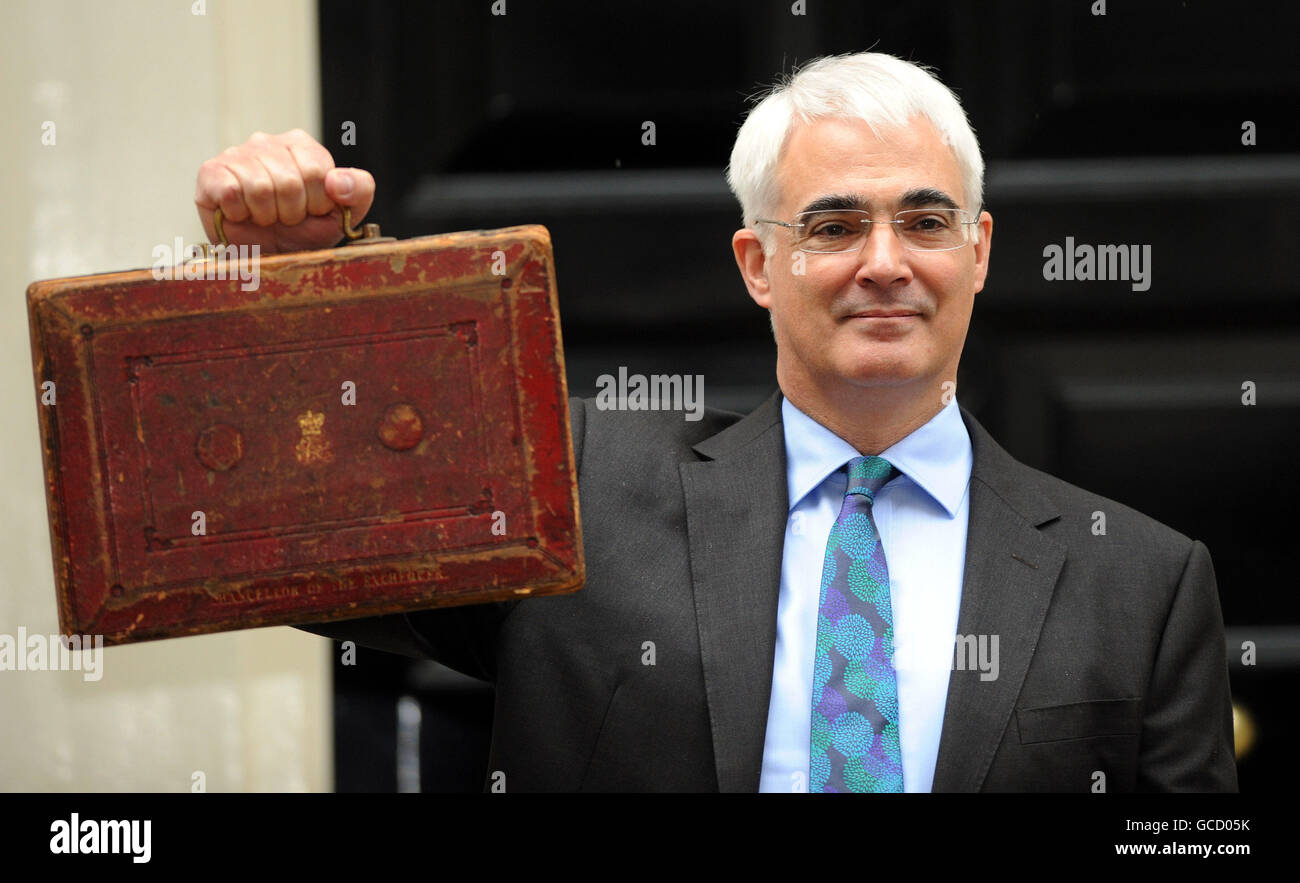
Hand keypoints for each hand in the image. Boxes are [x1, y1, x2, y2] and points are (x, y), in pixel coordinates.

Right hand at [194, 129, 375, 254]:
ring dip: (266, 216)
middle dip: (292, 213)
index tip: (311, 211)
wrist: (268, 255)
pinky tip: (242, 214)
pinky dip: (239, 213)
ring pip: (259, 187)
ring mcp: (236, 154)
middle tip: (285, 218)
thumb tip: (339, 181)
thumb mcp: (343, 214)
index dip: (316, 203)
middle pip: (289, 181)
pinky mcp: (211, 173)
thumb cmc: (305, 231)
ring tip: (265, 217)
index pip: (316, 171)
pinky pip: (229, 192)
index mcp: (301, 145)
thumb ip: (359, 190)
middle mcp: (267, 142)